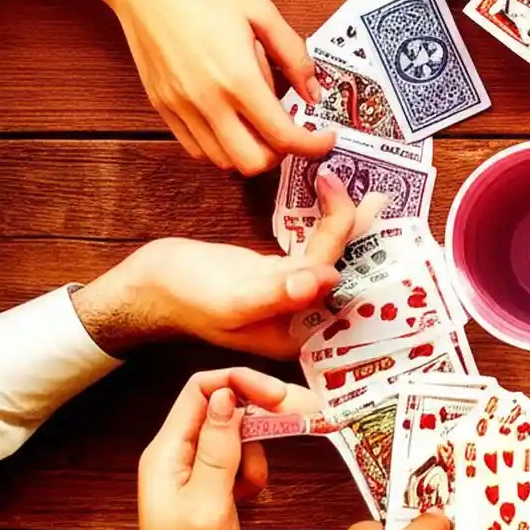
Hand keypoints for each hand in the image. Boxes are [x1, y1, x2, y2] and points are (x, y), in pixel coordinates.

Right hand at [74, 174, 380, 357]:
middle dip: (366, 241)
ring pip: (332, 257)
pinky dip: (326, 223)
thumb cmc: (182, 296)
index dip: (363, 260)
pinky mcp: (281, 274)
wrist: (146, 286)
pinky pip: (313, 247)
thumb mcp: (232, 298)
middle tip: (383, 197)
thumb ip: (279, 291)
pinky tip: (336, 199)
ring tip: (371, 194)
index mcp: (296, 336)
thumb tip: (327, 278)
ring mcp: (292, 296)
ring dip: (348, 225)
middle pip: (346, 275)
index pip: (342, 293)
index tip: (374, 221)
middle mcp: (301, 320)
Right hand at [107, 0, 332, 173]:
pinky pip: (196, 148)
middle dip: (281, 155)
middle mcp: (207, 101)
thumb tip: (314, 92)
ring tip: (260, 124)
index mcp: (237, 77)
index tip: (325, 139)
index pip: (283, 137)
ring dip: (250, 152)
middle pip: (253, 163)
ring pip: (222, 162)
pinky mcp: (162, 106)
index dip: (313, 146)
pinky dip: (221, 147)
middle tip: (291, 131)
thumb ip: (293, 55)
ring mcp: (180, 107)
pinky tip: (232, 122)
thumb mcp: (261, 10)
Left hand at [114, 368, 320, 529]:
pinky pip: (242, 459)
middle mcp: (180, 453)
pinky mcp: (212, 484)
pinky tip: (248, 496)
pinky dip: (255, 472)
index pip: (202, 390)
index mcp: (167, 451)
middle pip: (225, 405)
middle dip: (260, 411)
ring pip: (239, 433)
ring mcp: (196, 469)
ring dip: (258, 452)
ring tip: (252, 487)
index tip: (276, 394)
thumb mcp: (206, 504)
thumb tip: (226, 395)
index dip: (241, 383)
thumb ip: (218, 448)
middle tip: (295, 418)